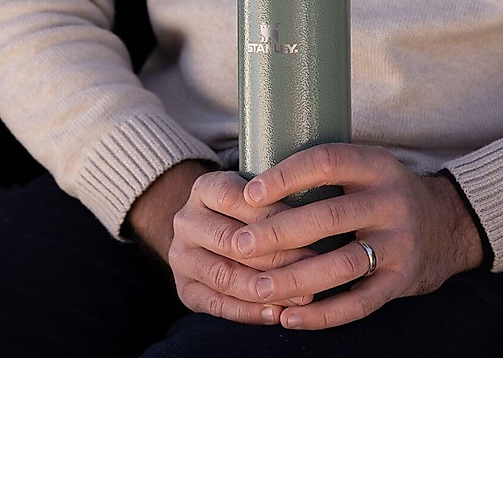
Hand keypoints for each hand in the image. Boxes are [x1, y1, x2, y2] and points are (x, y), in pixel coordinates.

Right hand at [166, 168, 317, 323]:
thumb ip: (283, 195)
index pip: (235, 198)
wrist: (212, 230)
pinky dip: (248, 312)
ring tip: (302, 295)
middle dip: (276, 255)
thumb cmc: (254, 207)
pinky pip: (216, 305)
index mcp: (205, 188)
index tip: (309, 224)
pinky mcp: (185, 290)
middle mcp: (187, 221)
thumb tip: (321, 212)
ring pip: (223, 276)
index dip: (272, 213)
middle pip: (231, 240)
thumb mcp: (262, 190)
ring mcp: (181, 258)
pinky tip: (275, 313)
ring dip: (266, 288)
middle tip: (313, 264)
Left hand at [237, 143, 484, 329]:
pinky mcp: (403, 280)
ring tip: (258, 288)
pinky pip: (360, 303)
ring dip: (295, 279)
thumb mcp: (367, 170)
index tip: (250, 194)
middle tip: (240, 245)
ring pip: (342, 264)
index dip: (287, 176)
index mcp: (377, 166)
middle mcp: (393, 201)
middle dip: (279, 232)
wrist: (447, 226)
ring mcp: (400, 242)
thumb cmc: (384, 197)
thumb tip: (252, 187)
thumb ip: (326, 175)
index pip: (328, 161)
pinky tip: (289, 319)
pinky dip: (322, 315)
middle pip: (330, 216)